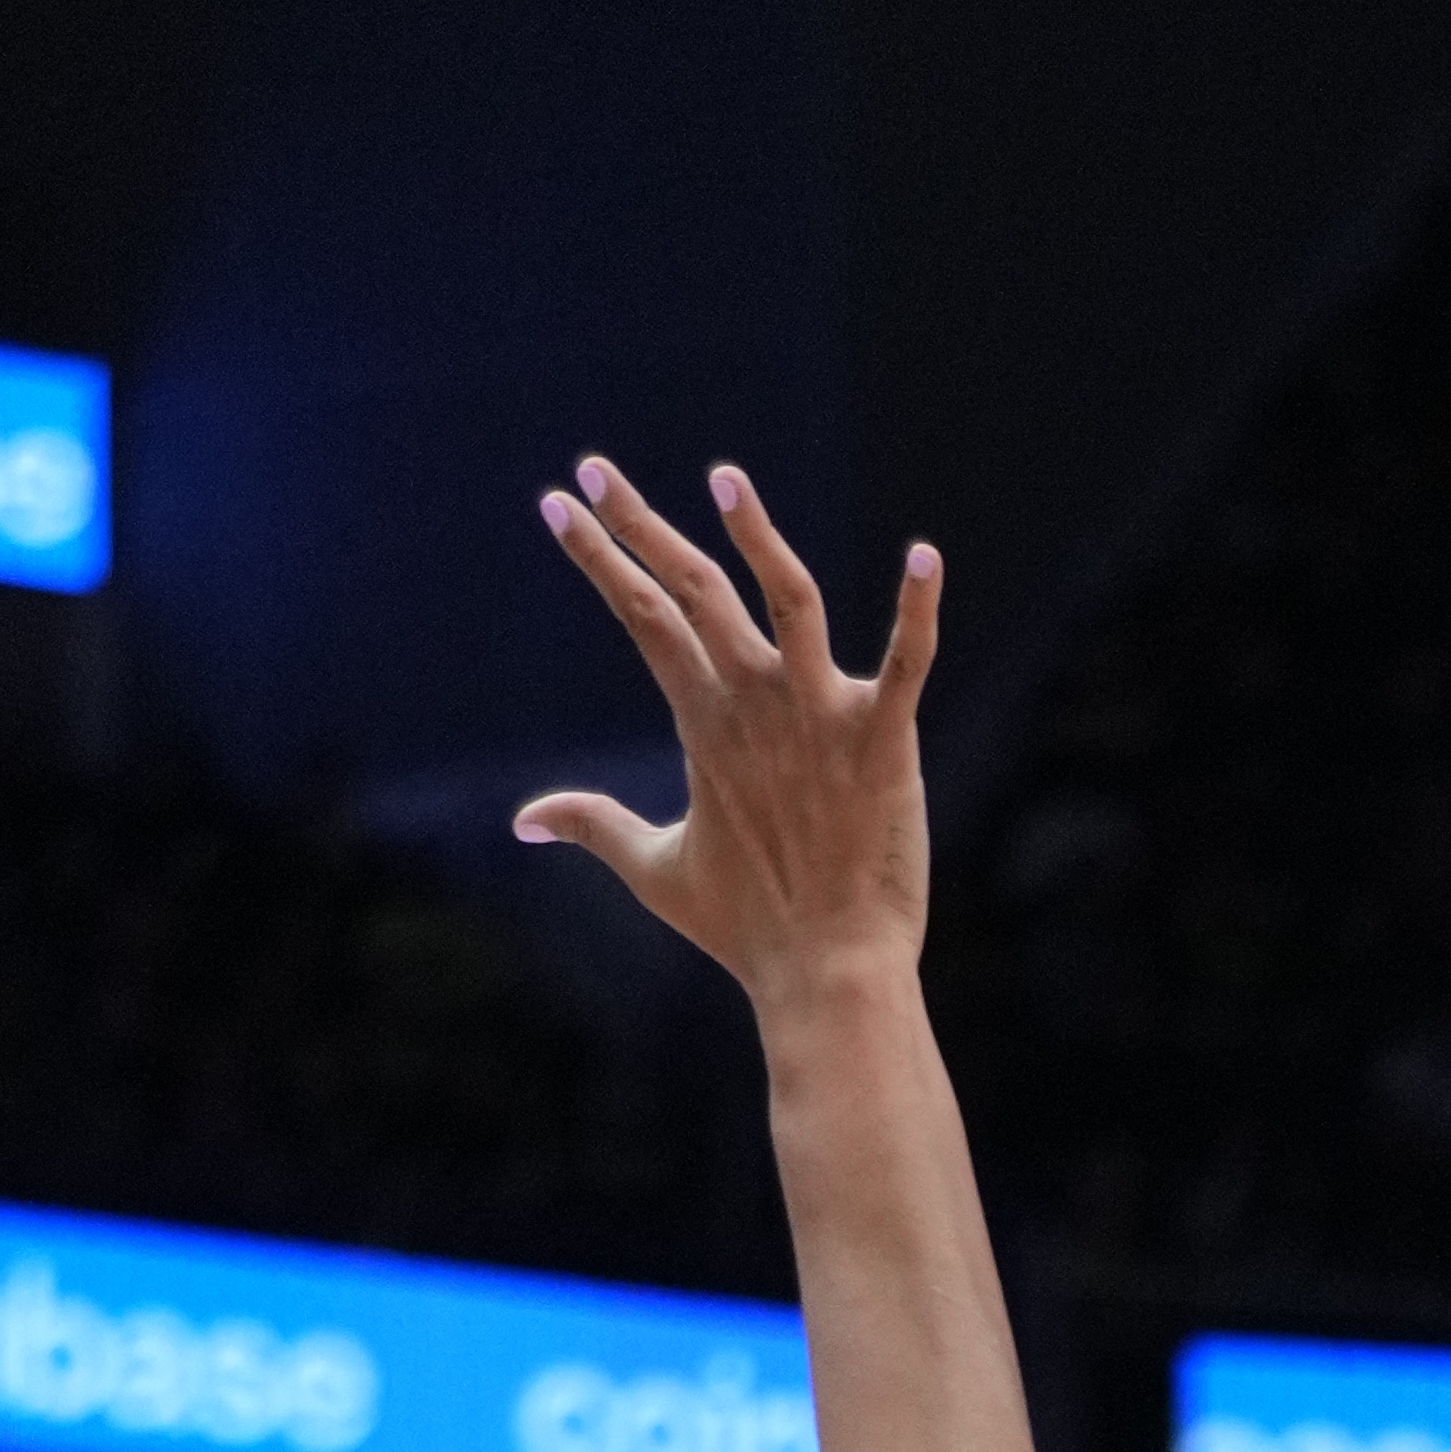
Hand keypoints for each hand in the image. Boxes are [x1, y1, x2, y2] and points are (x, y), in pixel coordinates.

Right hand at [518, 456, 935, 998]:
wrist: (829, 982)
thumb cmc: (751, 932)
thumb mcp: (658, 873)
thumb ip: (596, 826)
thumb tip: (525, 819)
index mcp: (706, 726)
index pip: (644, 619)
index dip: (599, 559)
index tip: (559, 506)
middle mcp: (758, 707)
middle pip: (693, 592)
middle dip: (638, 525)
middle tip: (594, 470)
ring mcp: (820, 720)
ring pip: (789, 600)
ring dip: (756, 534)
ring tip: (724, 477)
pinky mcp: (883, 745)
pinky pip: (907, 666)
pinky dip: (918, 613)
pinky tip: (925, 558)